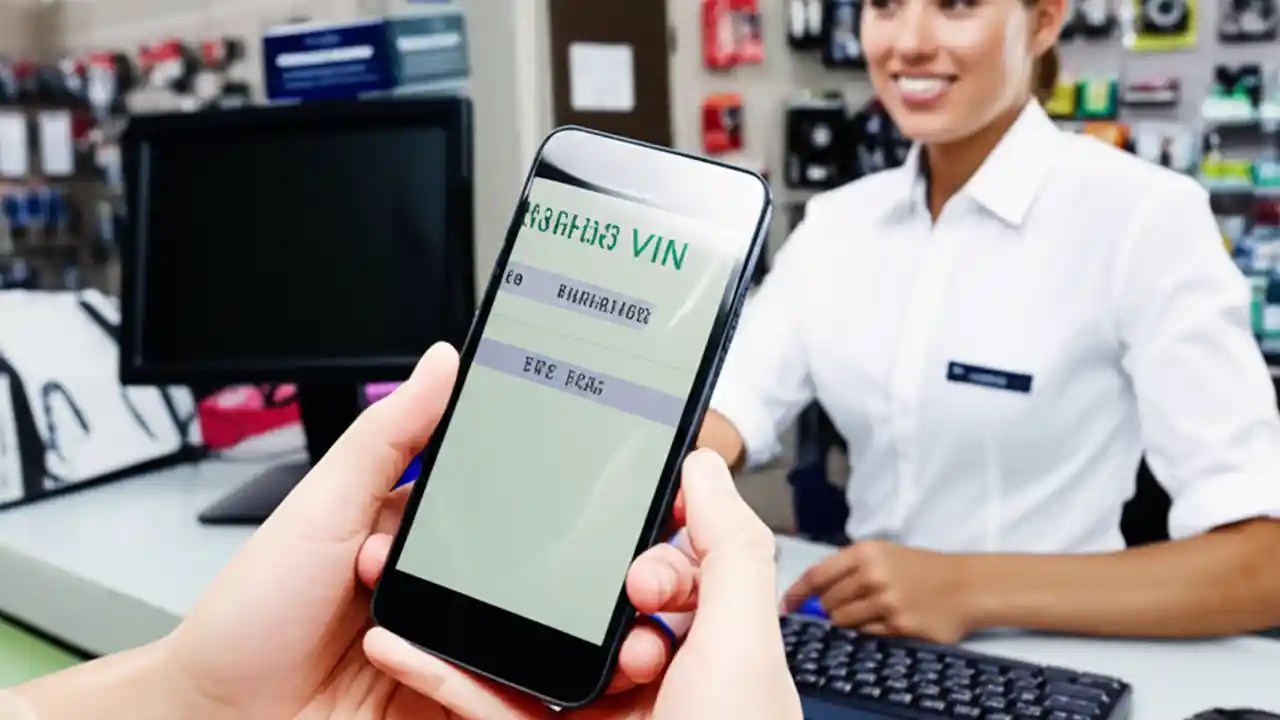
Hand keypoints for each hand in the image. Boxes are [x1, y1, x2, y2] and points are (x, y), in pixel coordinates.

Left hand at [154, 344, 679, 717]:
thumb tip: (443, 361)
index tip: (571, 471)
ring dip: (511, 630)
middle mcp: (440, 588)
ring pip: (526, 637)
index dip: (534, 487)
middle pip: (526, 569)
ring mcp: (449, 652)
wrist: (216, 719)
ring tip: (445, 618)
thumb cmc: (249, 615)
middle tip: (502, 560)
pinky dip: (478, 686)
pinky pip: (502, 698)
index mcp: (415, 530)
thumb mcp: (321, 508)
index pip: (494, 496)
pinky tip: (416, 665)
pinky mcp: (453, 707)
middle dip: (539, 565)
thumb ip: (387, 437)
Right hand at [361, 449, 802, 719]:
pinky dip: (442, 676)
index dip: (660, 557)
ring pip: (532, 653)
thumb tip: (706, 468)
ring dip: (486, 617)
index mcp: (717, 658)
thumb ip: (729, 549)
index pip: (684, 577)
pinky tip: (405, 643)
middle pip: (599, 608)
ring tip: (452, 574)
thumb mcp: (741, 647)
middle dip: (577, 582)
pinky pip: (486, 705)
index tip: (641, 562)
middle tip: (576, 578)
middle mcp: (658, 690)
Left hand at [782, 540, 976, 643]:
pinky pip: (866, 634)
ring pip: (842, 621)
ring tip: (871, 611)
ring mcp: (885, 601)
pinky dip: (869, 630)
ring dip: (848, 621)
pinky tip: (887, 620)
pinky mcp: (898, 624)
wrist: (965, 585)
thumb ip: (848, 569)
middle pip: (827, 602)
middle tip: (850, 604)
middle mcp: (872, 575)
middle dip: (830, 608)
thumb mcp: (883, 554)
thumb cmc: (920, 568)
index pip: (816, 575)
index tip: (785, 606)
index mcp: (865, 552)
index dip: (796, 593)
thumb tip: (813, 594)